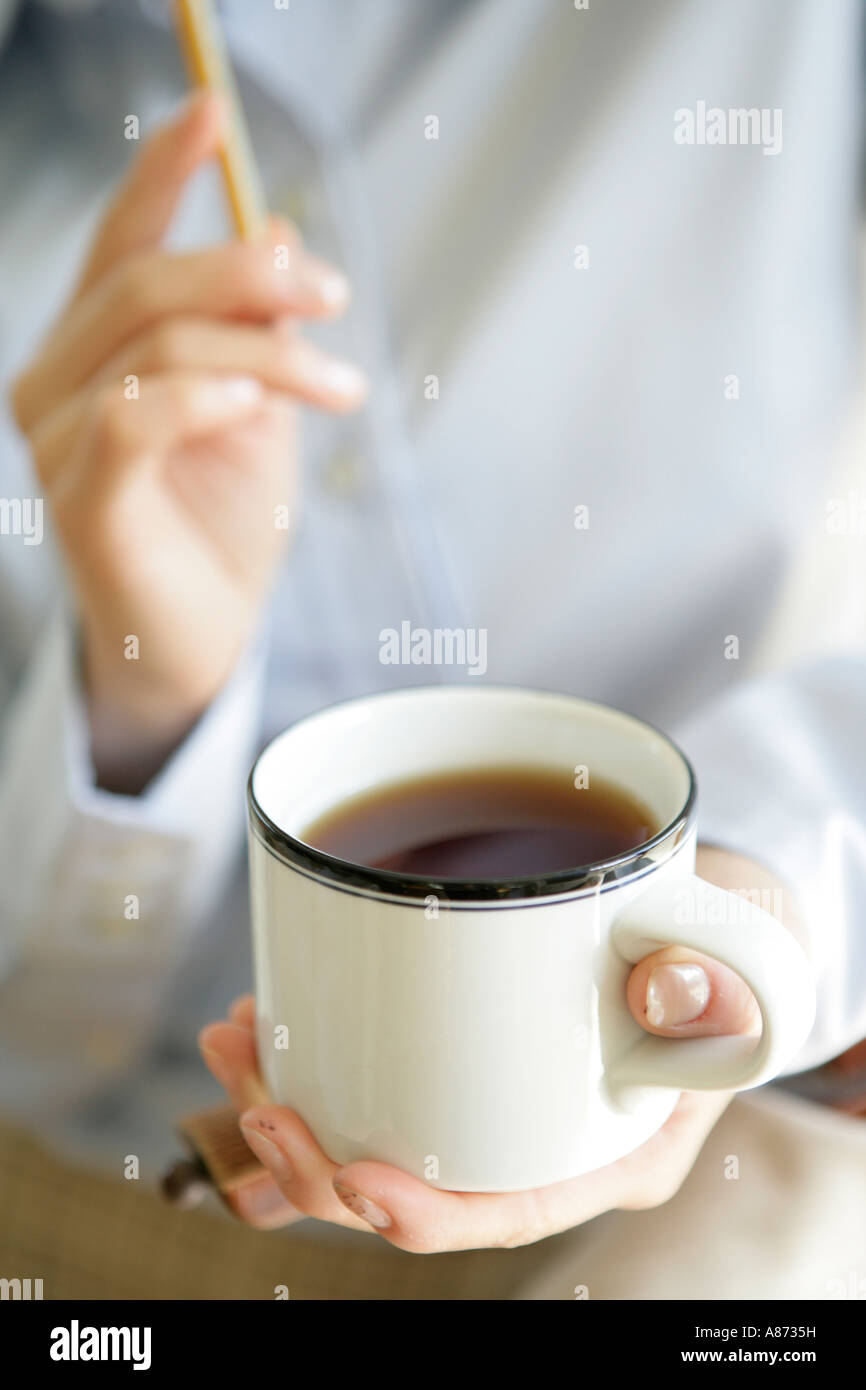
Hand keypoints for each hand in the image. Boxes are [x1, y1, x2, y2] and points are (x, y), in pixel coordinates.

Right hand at [10, 92, 366, 790]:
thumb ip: (256, 329)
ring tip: (339, 385)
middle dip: (251, 276)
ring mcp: (60, 442)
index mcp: (97, 353)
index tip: (212, 111)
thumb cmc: (226, 526)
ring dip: (265, 352)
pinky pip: (135, 418)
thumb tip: (278, 231)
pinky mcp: (83, 501)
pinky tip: (256, 405)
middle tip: (335, 296)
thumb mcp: (258, 408)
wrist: (206, 639)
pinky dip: (203, 397)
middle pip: (145, 286)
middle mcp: (59, 384)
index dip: (161, 174)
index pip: (120, 246)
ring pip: (158, 347)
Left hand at [200, 847, 792, 1248]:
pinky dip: (311, 1069)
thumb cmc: (726, 961)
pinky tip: (263, 1030)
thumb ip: (716, 988)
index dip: (427, 1215)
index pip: (510, 1211)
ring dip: (292, 1104)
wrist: (713, 935)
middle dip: (320, 1165)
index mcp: (606, 1153)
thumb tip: (663, 991)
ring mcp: (494, 1108)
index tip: (356, 1181)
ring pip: (377, 1139)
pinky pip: (374, 1091)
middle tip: (260, 1102)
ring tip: (235, 1042)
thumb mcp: (742, 969)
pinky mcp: (462, 1063)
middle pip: (417, 1189)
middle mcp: (536, 1145)